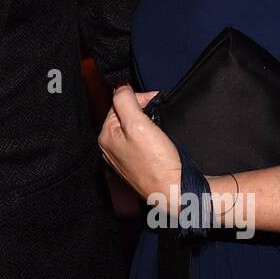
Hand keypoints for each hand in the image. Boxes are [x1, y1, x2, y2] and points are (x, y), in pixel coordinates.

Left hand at [98, 85, 180, 210]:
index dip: (138, 98)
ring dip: (148, 123)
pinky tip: (160, 143)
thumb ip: (125, 101)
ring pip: (134, 129)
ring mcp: (123, 159)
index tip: (154, 100)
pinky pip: (141, 143)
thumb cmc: (157, 164)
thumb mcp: (138, 124)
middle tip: (159, 113)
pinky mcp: (137, 166)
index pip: (118, 104)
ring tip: (160, 129)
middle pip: (125, 115)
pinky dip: (151, 137)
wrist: (174, 192)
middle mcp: (110, 149)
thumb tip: (120, 86)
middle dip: (143, 110)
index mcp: (106, 137)